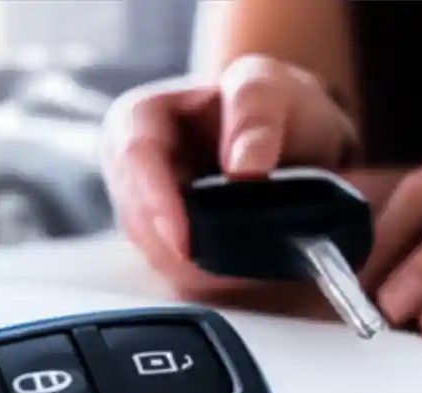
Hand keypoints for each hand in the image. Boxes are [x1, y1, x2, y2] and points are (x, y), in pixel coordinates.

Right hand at [100, 54, 358, 299]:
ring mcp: (145, 213)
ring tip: (251, 262)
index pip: (134, 160)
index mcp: (138, 118)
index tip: (185, 240)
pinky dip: (211, 277)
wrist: (292, 134)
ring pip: (157, 255)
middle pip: (139, 220)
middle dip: (182, 246)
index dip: (157, 203)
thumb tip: (244, 169)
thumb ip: (256, 112)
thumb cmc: (271, 103)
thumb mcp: (270, 86)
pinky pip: (179, 273)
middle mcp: (129, 171)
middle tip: (237, 264)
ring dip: (199, 267)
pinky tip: (242, 270)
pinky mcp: (168, 246)